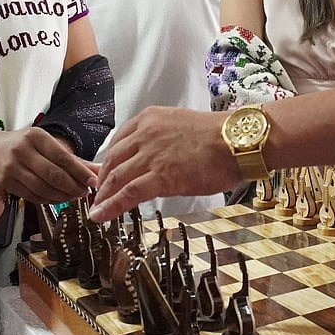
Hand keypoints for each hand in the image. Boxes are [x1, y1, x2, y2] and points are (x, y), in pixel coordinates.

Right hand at [0, 126, 95, 204]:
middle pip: (53, 174)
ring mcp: (12, 167)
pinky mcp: (7, 182)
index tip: (93, 181)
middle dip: (73, 187)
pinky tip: (59, 198)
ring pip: (42, 188)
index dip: (80, 172)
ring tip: (74, 196)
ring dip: (62, 196)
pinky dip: (49, 200)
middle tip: (84, 192)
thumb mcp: (48, 145)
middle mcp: (22, 150)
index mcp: (36, 137)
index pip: (63, 157)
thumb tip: (99, 171)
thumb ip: (74, 160)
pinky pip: (32, 196)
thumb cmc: (26, 146)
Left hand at [90, 106, 239, 221]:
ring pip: (116, 177)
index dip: (108, 161)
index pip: (118, 141)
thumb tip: (157, 158)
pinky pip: (128, 193)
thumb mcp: (182, 127)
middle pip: (113, 160)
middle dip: (102, 180)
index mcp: (150, 119)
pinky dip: (111, 205)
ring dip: (103, 196)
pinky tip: (102, 215)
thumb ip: (163, 139)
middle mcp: (146, 134)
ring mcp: (151, 155)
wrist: (238, 141)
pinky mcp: (160, 176)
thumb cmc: (220, 137)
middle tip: (98, 194)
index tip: (104, 173)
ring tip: (96, 209)